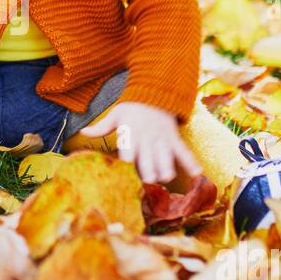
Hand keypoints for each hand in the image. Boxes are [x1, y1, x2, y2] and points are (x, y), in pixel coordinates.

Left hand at [80, 101, 202, 184]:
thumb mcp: (115, 115)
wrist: (155, 91)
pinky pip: (183, 151)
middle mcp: (146, 139)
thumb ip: (101, 127)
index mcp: (130, 135)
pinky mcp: (174, 138)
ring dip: (166, 170)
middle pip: (147, 160)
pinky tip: (197, 174)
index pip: (127, 153)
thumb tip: (83, 131)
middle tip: (147, 188)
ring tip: (166, 181)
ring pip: (165, 158)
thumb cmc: (132, 107)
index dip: (127, 167)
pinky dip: (191, 162)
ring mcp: (162, 139)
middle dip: (147, 174)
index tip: (124, 182)